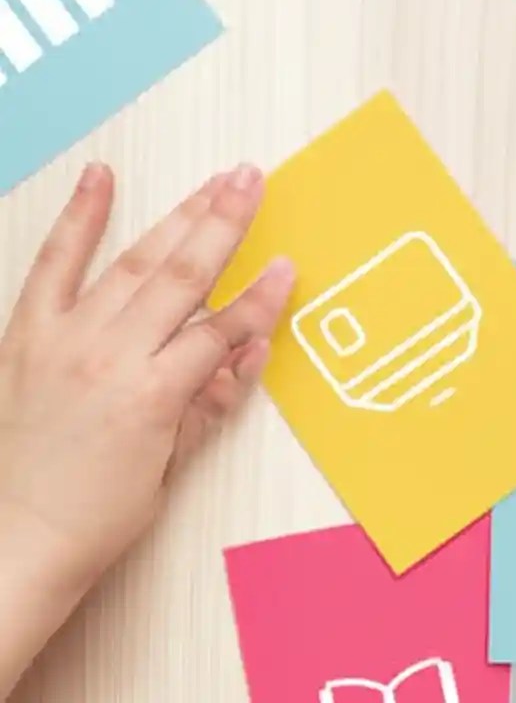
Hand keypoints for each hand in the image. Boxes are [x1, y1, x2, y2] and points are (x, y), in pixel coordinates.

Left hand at [0, 164, 291, 693]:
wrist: (13, 537)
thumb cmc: (96, 515)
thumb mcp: (171, 464)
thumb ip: (211, 402)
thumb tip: (250, 353)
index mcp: (152, 394)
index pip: (222, 331)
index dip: (260, 300)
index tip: (288, 268)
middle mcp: (109, 355)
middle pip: (182, 277)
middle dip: (224, 225)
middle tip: (252, 180)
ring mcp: (64, 339)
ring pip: (133, 263)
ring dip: (176, 217)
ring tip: (212, 183)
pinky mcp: (27, 334)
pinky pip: (54, 264)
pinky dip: (78, 220)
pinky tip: (99, 179)